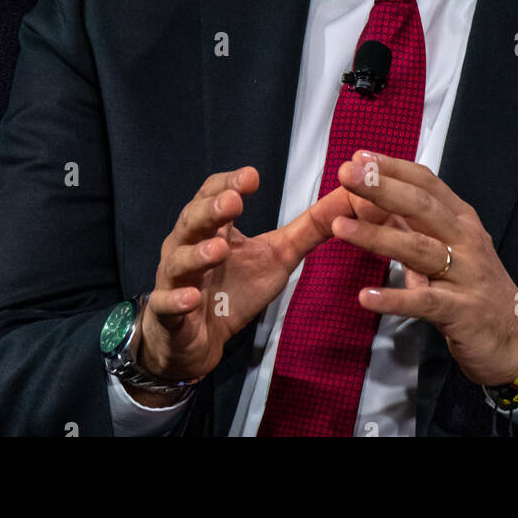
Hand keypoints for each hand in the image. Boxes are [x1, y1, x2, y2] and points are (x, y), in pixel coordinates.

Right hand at [136, 166, 361, 384]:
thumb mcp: (278, 255)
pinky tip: (193, 297)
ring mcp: (175, 279)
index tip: (252, 176)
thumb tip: (350, 197)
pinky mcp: (169, 314)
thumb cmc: (235, 289)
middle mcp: (187, 246)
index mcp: (212, 227)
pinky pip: (168, 304)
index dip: (229, 183)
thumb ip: (311, 228)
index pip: (214, 194)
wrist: (198, 340)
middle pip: (192, 220)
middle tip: (234, 202)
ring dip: (197, 253)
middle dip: (211, 210)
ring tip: (219, 249)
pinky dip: (178, 300)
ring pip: (179, 260)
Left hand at [333, 150, 517, 386]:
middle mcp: (465, 240)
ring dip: (377, 236)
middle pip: (421, 207)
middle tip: (347, 174)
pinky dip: (394, 298)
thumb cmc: (473, 285)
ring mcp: (466, 274)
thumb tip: (368, 200)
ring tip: (340, 227)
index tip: (359, 158)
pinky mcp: (461, 311)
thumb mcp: (449, 247)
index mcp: (461, 219)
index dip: (393, 168)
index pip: (427, 184)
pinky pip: (424, 301)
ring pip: (418, 249)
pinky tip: (366, 296)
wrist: (514, 337)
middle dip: (382, 188)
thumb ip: (413, 225)